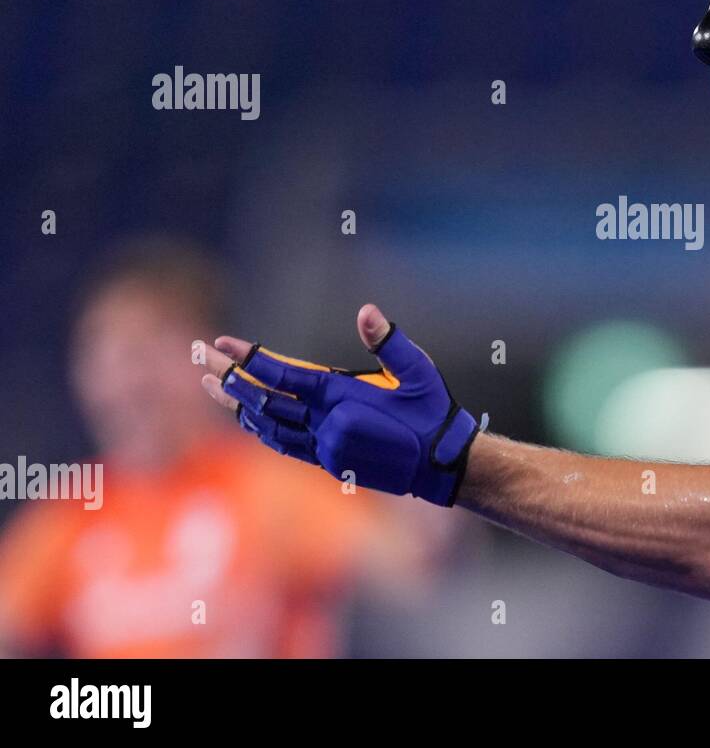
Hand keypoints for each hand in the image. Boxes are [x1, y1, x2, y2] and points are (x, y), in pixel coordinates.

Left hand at [199, 304, 480, 506]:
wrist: (442, 466)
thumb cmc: (434, 413)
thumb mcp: (419, 371)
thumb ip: (389, 342)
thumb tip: (368, 311)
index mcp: (341, 398)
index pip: (281, 375)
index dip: (248, 359)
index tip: (220, 343)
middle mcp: (325, 424)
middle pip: (262, 400)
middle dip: (228, 377)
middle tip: (198, 356)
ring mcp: (324, 447)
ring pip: (266, 427)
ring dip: (236, 405)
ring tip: (211, 385)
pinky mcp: (329, 463)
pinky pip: (283, 444)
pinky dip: (260, 428)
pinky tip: (249, 418)